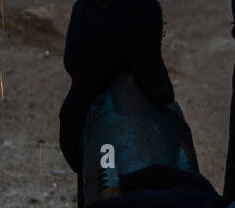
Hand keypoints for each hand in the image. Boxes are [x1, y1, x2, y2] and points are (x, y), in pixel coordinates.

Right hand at [58, 0, 173, 171]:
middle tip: (118, 129)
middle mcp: (76, 66)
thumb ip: (152, 75)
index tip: (79, 165)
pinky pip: (93, 63)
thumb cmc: (127, 10)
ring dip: (105, 90)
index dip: (71, 146)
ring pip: (91, 79)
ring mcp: (77, 51)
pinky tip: (127, 63)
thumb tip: (164, 102)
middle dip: (97, 117)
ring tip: (129, 93)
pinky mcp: (82, 38)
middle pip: (84, 101)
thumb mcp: (145, 44)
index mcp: (85, 76)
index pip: (71, 120)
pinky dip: (106, 71)